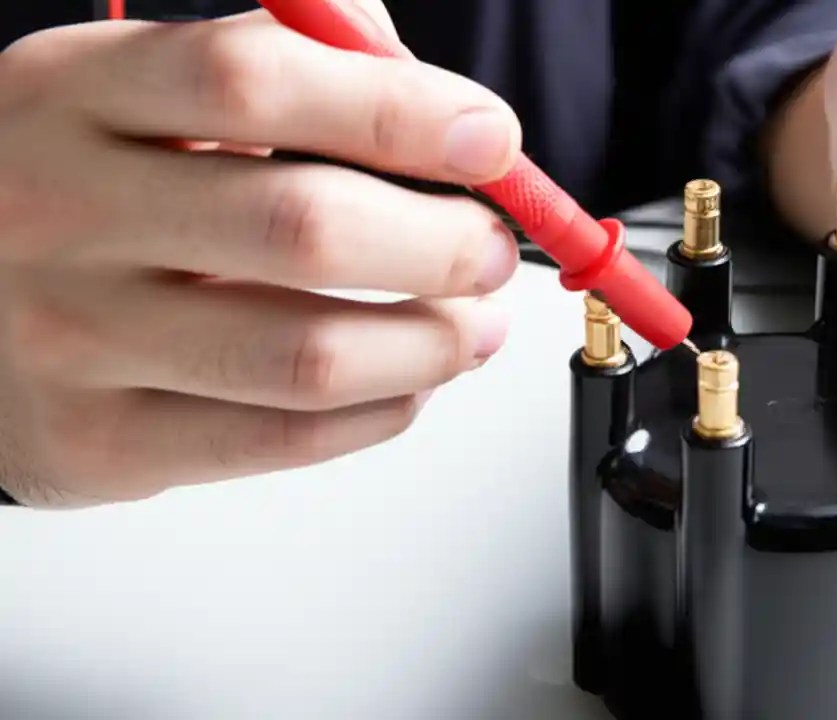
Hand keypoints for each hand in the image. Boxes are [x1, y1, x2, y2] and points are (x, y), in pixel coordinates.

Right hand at [0, 6, 521, 506]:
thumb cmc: (82, 186)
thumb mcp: (142, 88)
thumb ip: (286, 62)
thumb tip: (439, 105)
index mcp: (80, 94)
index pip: (255, 81)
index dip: (398, 110)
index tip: (489, 138)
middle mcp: (63, 211)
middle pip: (301, 227)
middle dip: (444, 243)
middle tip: (492, 249)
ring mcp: (75, 337)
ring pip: (308, 356)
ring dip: (433, 342)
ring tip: (475, 324)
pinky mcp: (102, 440)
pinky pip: (284, 441)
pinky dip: (384, 411)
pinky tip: (409, 383)